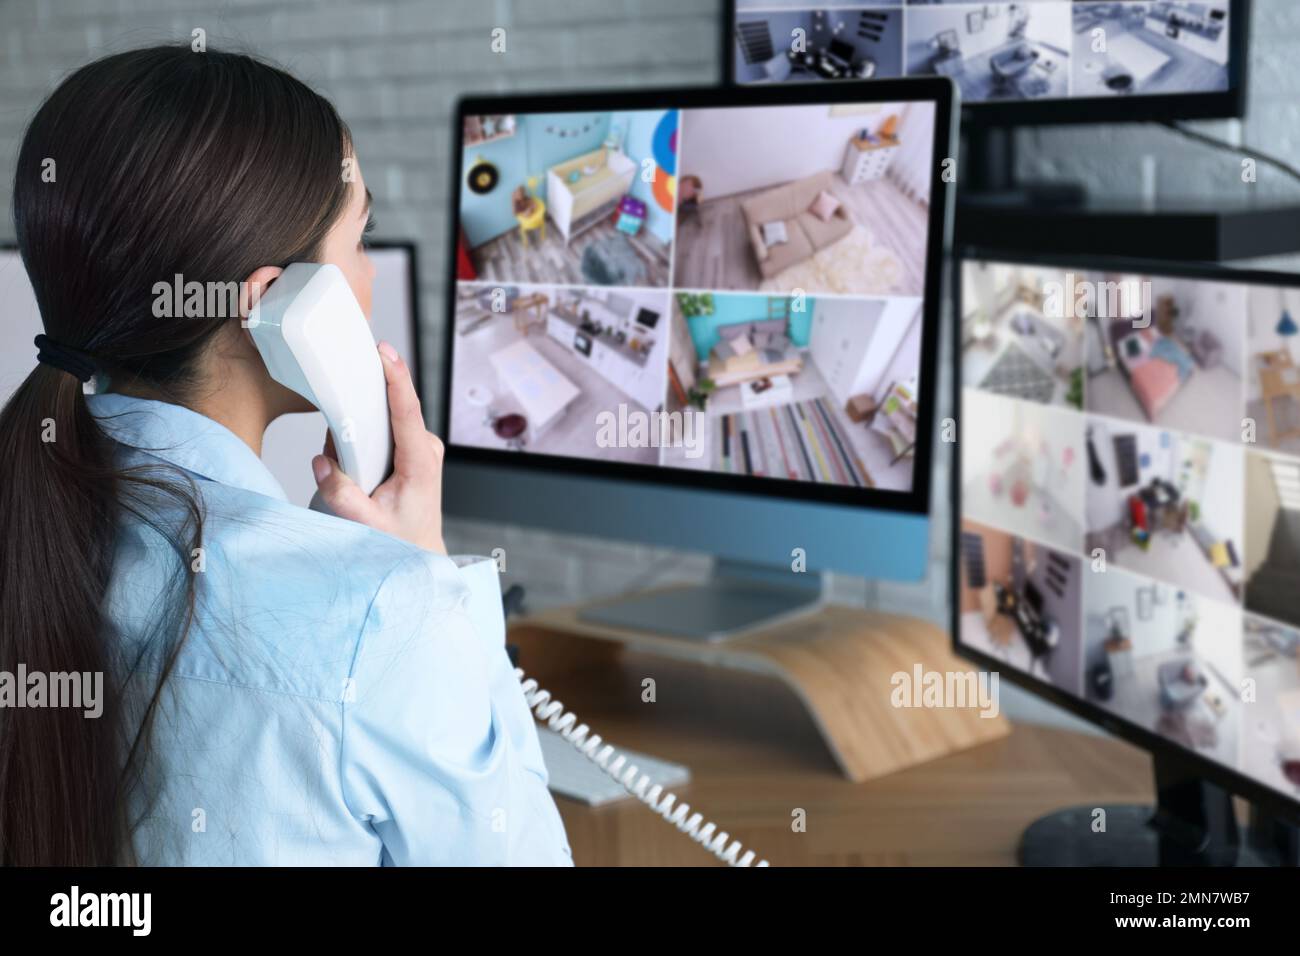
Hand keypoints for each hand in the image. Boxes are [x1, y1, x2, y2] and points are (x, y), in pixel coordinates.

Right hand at [311, 341, 446, 553]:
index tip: (385, 352)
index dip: (396, 377)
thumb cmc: (401, 539)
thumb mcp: (366, 524)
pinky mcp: (412, 449)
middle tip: (343, 390)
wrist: (420, 551)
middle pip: (396, 404)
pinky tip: (352, 452)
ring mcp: (421, 447)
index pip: (408, 410)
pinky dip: (366, 432)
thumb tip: (321, 463)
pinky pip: (387, 428)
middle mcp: (426, 448)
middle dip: (368, 394)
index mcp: (420, 461)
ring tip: (347, 452)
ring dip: (363, 420)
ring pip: (388, 416)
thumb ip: (341, 495)